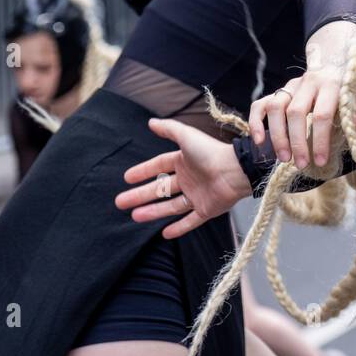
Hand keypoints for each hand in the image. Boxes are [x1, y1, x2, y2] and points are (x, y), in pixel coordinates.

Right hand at [115, 118, 249, 239]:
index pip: (158, 166)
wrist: (235, 170)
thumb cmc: (211, 152)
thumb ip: (169, 129)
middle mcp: (189, 179)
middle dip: (139, 196)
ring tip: (134, 216)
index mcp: (184, 161)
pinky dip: (178, 228)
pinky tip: (164, 234)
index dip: (143, 171)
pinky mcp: (207, 210)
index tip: (127, 178)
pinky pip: (190, 221)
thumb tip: (151, 122)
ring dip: (152, 211)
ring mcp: (198, 195)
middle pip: (160, 189)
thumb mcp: (186, 136)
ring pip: (170, 206)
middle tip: (120, 202)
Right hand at [247, 20, 355, 168]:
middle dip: (297, 142)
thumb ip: (355, 115)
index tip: (320, 160)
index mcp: (331, 84)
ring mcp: (290, 85)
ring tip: (284, 158)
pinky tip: (259, 141)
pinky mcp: (277, 91)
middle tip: (301, 164)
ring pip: (276, 108)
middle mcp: (308, 81)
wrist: (335, 67)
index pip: (322, 114)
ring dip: (278, 136)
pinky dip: (257, 123)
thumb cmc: (347, 94)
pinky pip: (260, 105)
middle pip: (296, 112)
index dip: (320, 139)